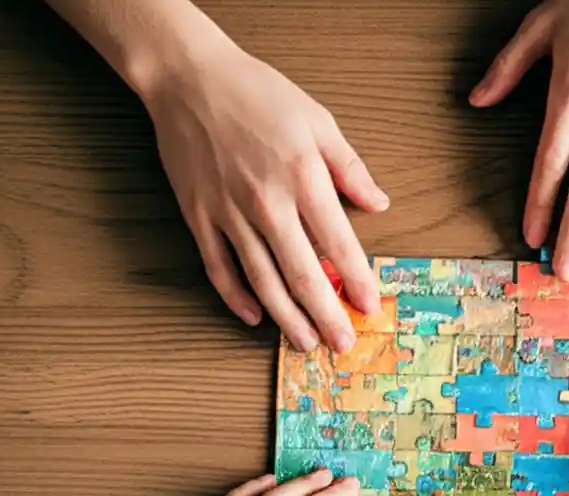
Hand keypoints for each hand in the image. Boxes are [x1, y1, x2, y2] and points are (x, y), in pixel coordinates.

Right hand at [144, 40, 387, 351]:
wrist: (189, 78)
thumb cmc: (257, 93)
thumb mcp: (318, 120)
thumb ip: (349, 167)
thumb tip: (379, 203)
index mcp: (303, 177)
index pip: (339, 243)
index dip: (358, 280)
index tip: (370, 306)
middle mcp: (267, 202)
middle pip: (302, 274)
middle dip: (326, 315)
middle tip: (342, 343)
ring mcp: (228, 213)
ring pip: (262, 280)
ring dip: (287, 318)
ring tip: (306, 343)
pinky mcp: (198, 216)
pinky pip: (219, 268)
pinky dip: (236, 298)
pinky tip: (254, 318)